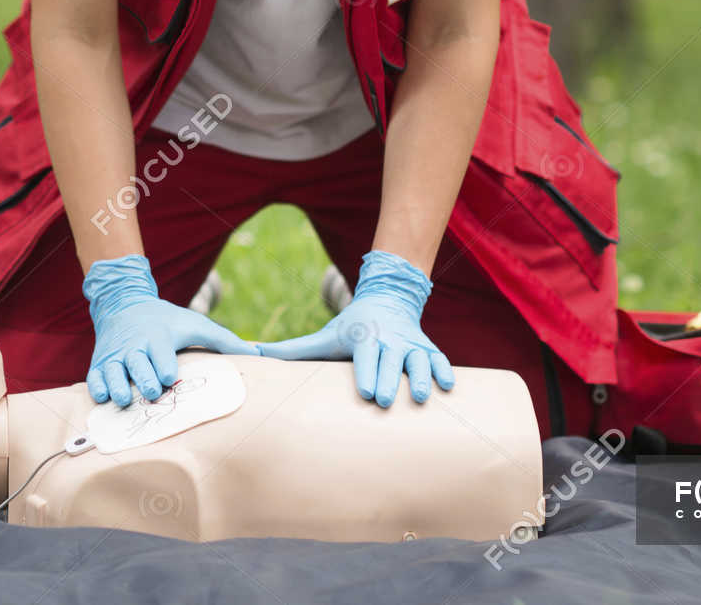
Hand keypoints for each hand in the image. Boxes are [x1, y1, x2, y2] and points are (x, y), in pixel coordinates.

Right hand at [82, 254, 258, 406]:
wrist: (125, 303)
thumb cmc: (168, 320)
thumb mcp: (196, 323)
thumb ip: (225, 340)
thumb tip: (259, 354)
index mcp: (159, 337)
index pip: (162, 356)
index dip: (166, 369)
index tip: (171, 379)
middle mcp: (135, 346)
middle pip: (137, 366)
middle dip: (144, 382)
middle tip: (152, 393)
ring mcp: (115, 355)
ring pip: (112, 374)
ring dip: (118, 389)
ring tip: (124, 400)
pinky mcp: (99, 362)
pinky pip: (95, 378)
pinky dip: (98, 389)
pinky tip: (106, 397)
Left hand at [255, 250, 455, 407]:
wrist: (387, 300)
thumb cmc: (349, 329)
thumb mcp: (323, 336)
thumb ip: (291, 350)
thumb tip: (253, 354)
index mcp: (363, 337)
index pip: (364, 355)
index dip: (365, 372)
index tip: (365, 392)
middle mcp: (388, 339)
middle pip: (391, 360)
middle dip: (390, 380)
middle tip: (385, 401)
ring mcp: (410, 343)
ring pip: (418, 359)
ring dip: (421, 377)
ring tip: (422, 397)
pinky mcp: (427, 347)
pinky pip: (439, 358)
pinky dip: (444, 370)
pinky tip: (448, 386)